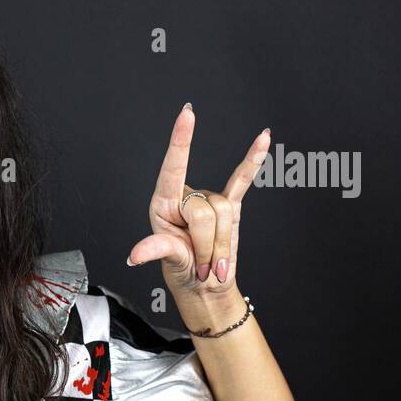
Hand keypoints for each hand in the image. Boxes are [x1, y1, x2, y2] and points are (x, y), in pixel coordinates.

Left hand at [127, 103, 267, 300]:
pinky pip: (243, 180)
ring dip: (221, 246)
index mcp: (163, 203)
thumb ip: (158, 250)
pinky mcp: (230, 205)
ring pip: (225, 212)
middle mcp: (185, 196)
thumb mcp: (168, 261)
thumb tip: (135, 256)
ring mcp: (208, 199)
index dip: (181, 140)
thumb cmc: (181, 271)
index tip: (188, 113)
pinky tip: (265, 137)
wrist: (205, 286)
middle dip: (206, 244)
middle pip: (206, 210)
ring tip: (212, 264)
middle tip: (201, 266)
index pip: (173, 166)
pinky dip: (254, 159)